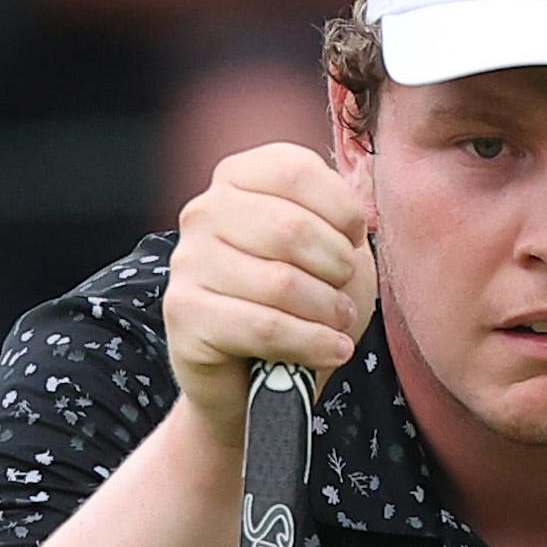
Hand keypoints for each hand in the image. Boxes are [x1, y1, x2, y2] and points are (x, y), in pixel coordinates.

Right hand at [164, 143, 372, 440]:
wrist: (252, 375)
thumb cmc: (297, 304)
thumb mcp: (330, 249)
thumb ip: (342, 216)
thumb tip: (362, 206)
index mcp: (237, 178)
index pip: (296, 171)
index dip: (342, 209)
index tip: (355, 241)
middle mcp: (204, 211)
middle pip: (291, 227)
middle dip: (336, 268)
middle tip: (345, 295)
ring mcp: (188, 261)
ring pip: (280, 283)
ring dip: (327, 311)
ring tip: (339, 324)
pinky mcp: (184, 313)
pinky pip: (264, 327)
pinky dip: (311, 342)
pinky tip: (332, 349)